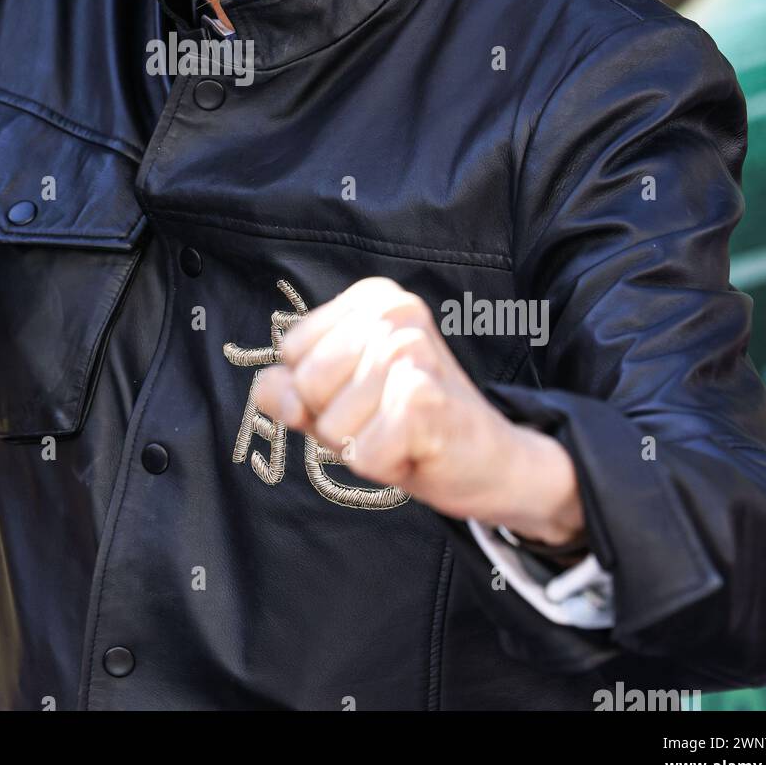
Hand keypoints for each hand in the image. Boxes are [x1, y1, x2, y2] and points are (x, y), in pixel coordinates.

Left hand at [254, 276, 585, 544]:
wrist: (493, 462)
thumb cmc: (410, 426)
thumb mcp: (339, 400)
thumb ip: (291, 391)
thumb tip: (272, 393)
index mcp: (372, 298)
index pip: (290, 353)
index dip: (317, 392)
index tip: (367, 396)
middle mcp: (393, 312)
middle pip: (305, 386)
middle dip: (335, 421)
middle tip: (385, 419)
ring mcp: (410, 351)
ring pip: (330, 424)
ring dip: (361, 446)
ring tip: (401, 434)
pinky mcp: (423, 399)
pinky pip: (361, 453)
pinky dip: (382, 465)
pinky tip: (416, 450)